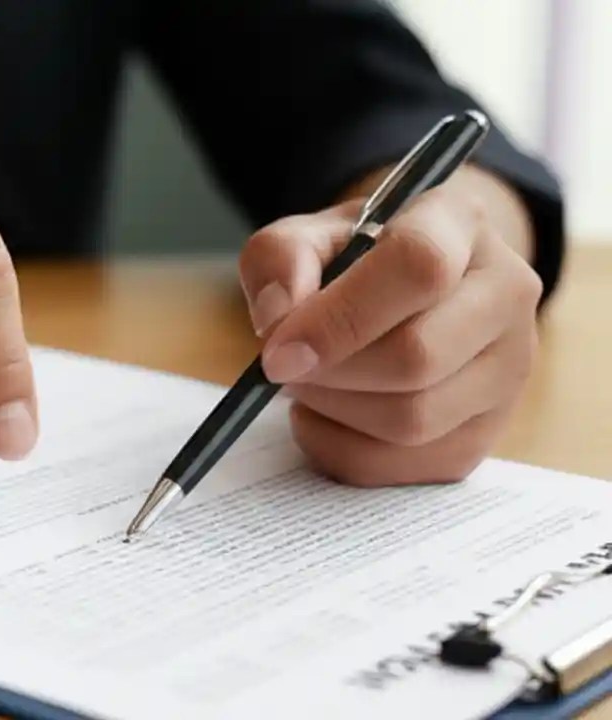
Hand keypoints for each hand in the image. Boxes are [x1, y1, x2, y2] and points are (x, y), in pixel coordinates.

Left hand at [237, 166, 542, 485]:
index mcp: (460, 224)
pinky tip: (323, 415)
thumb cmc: (350, 260)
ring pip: (412, 420)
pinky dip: (338, 449)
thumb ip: (280, 258)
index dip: (340, 318)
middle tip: (283, 365)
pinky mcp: (484, 434)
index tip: (278, 350)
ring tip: (306, 382)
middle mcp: (505, 293)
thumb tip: (279, 316)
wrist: (402, 289)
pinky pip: (401, 468)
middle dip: (329, 373)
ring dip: (333, 411)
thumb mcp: (305, 236)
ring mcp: (507, 370)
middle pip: (417, 358)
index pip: (420, 267)